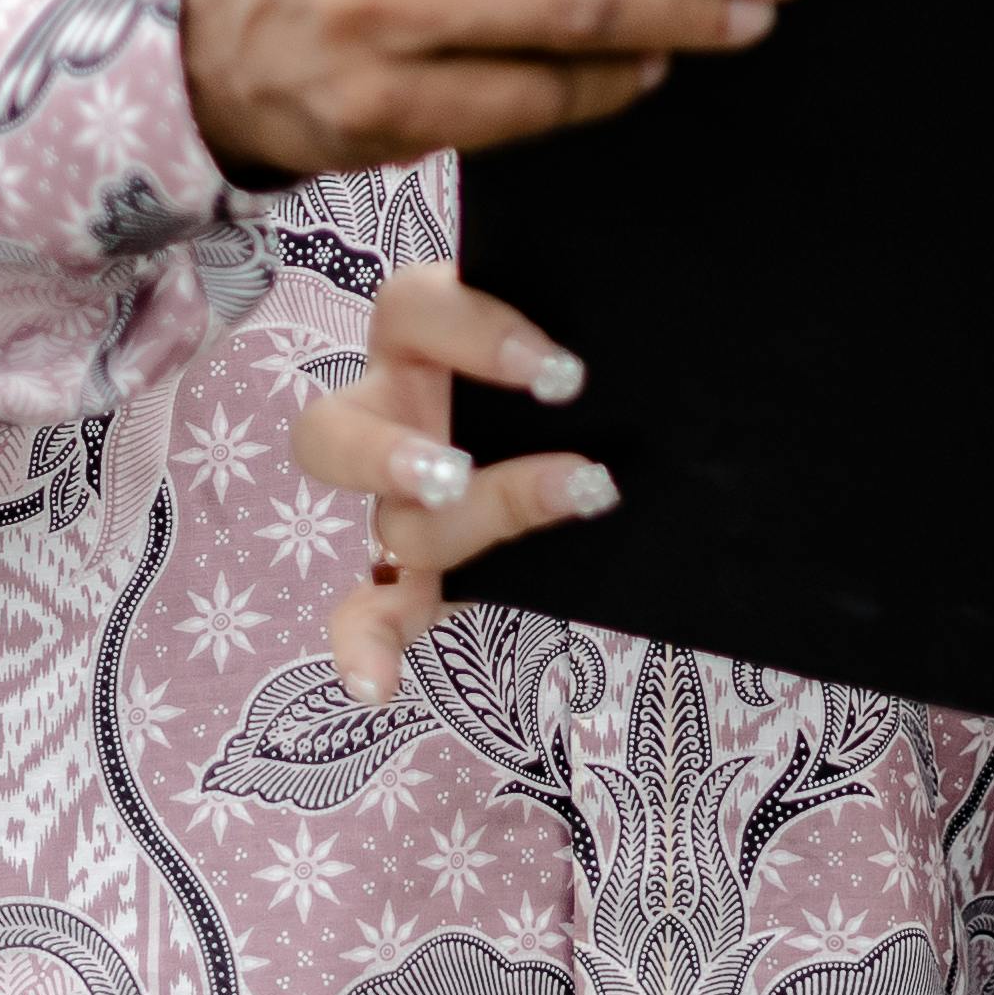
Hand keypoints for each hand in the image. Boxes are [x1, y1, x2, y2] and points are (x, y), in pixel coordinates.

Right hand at [296, 263, 608, 698]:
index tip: (561, 372)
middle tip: (456, 473)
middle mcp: (394, 409)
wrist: (602, 402)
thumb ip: (585, 308)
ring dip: (462, 533)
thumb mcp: (573, 313)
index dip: (475, 334)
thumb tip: (656, 311)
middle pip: (337, 433)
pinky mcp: (418, 564)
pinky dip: (367, 647)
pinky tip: (375, 686)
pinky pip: (371, 610)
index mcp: (422, 333)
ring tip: (559, 511)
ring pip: (389, 525)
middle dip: (390, 459)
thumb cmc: (579, 345)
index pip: (414, 308)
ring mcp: (399, 493)